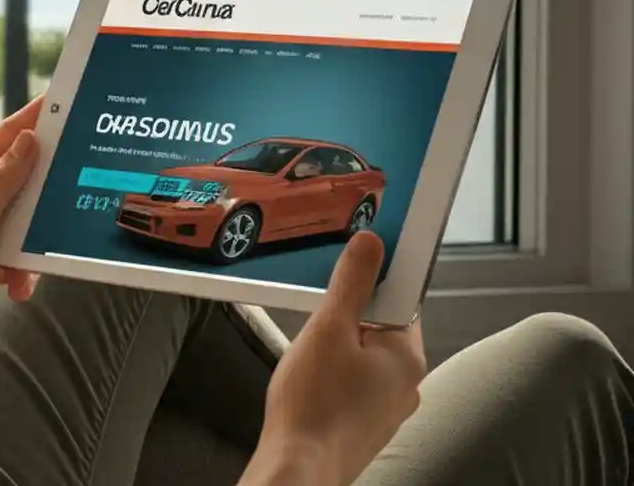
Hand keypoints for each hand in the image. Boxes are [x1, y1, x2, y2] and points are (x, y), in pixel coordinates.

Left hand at [0, 98, 41, 391]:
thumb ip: (5, 179)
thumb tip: (28, 139)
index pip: (2, 141)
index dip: (30, 121)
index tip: (60, 102)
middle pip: (21, 181)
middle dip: (46, 184)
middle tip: (82, 174)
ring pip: (27, 223)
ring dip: (36, 239)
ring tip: (45, 247)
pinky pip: (21, 260)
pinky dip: (24, 274)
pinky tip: (18, 288)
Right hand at [240, 232, 425, 485]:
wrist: (301, 466)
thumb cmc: (314, 405)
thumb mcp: (328, 328)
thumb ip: (351, 283)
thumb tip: (370, 245)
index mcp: (407, 355)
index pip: (400, 299)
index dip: (372, 282)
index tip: (350, 271)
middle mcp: (407, 383)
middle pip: (380, 328)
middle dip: (347, 320)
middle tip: (317, 325)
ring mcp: (388, 408)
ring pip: (366, 359)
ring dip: (339, 350)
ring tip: (309, 359)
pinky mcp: (367, 426)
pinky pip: (356, 386)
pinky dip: (335, 379)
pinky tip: (311, 385)